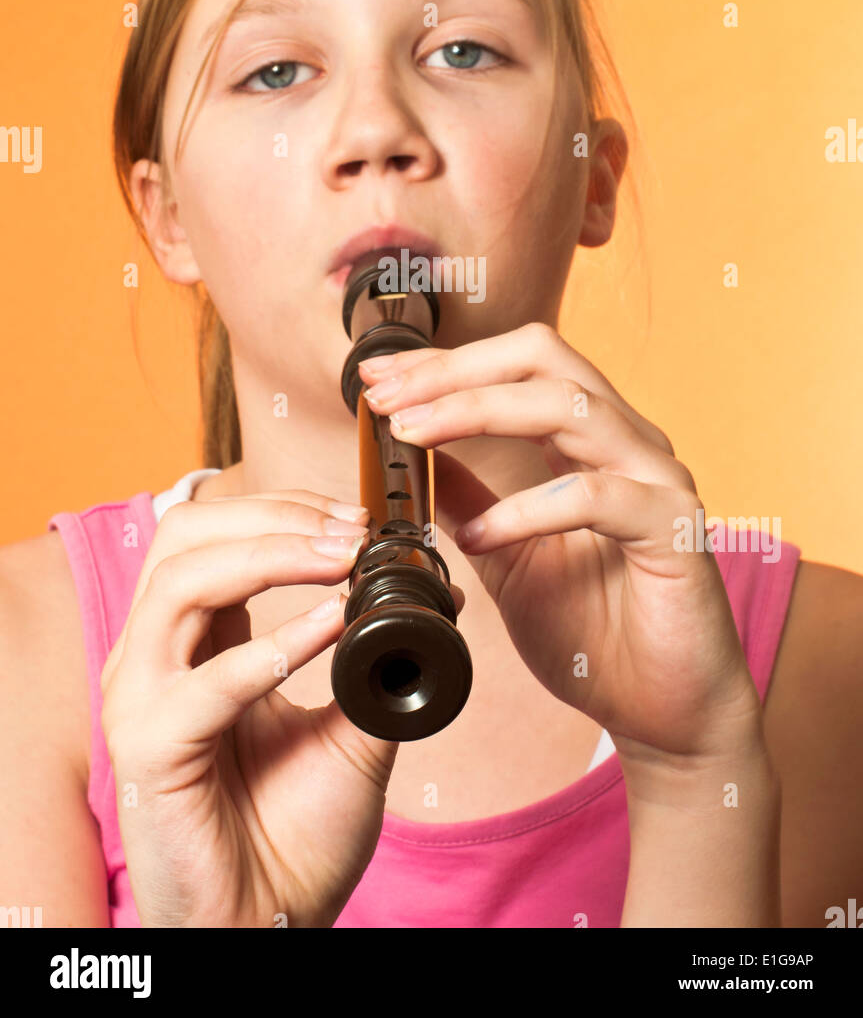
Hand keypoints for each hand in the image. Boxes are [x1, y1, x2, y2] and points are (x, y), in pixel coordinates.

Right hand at [100, 490, 457, 927]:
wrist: (273, 926)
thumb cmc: (294, 832)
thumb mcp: (347, 727)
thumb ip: (368, 660)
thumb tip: (426, 599)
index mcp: (192, 640)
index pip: (216, 531)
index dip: (286, 509)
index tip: (362, 516)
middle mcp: (155, 656)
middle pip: (187, 532)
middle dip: (277, 514)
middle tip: (354, 528)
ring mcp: (142, 698)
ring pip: (183, 580)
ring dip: (273, 557)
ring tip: (345, 562)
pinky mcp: (148, 750)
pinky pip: (206, 681)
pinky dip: (272, 646)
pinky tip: (329, 632)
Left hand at [359, 322, 762, 766]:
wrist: (666, 713)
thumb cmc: (599, 637)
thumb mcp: (508, 561)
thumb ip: (469, 503)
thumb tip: (411, 461)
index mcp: (592, 441)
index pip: (517, 366)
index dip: (443, 364)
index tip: (376, 377)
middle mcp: (629, 443)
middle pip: (543, 358)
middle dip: (455, 369)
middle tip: (386, 395)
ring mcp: (657, 479)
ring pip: (568, 405)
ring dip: (478, 410)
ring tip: (413, 434)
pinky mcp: (673, 529)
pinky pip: (595, 496)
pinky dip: (527, 510)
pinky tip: (481, 537)